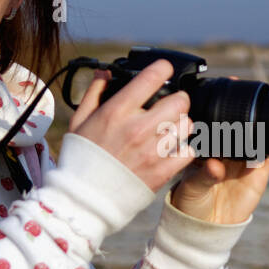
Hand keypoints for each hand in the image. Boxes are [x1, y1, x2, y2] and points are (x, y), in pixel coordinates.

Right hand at [66, 60, 196, 192]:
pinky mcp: (161, 172)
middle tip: (171, 105)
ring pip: (187, 125)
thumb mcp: (80, 121)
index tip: (164, 71)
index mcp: (117, 111)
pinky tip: (173, 150)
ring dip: (181, 124)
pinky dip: (184, 150)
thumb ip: (94, 93)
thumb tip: (106, 72)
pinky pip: (188, 152)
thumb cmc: (80, 158)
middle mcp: (137, 128)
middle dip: (178, 100)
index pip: (151, 78)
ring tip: (171, 129)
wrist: (83, 199)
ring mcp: (151, 151)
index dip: (163, 69)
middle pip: (179, 101)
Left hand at [170, 76, 268, 223]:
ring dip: (261, 121)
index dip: (217, 104)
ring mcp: (244, 159)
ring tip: (262, 109)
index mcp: (205, 146)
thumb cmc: (191, 202)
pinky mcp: (259, 173)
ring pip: (256, 134)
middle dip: (240, 106)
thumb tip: (216, 166)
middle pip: (237, 123)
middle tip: (241, 88)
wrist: (207, 226)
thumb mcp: (192, 187)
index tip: (220, 88)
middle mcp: (225, 149)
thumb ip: (204, 176)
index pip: (213, 121)